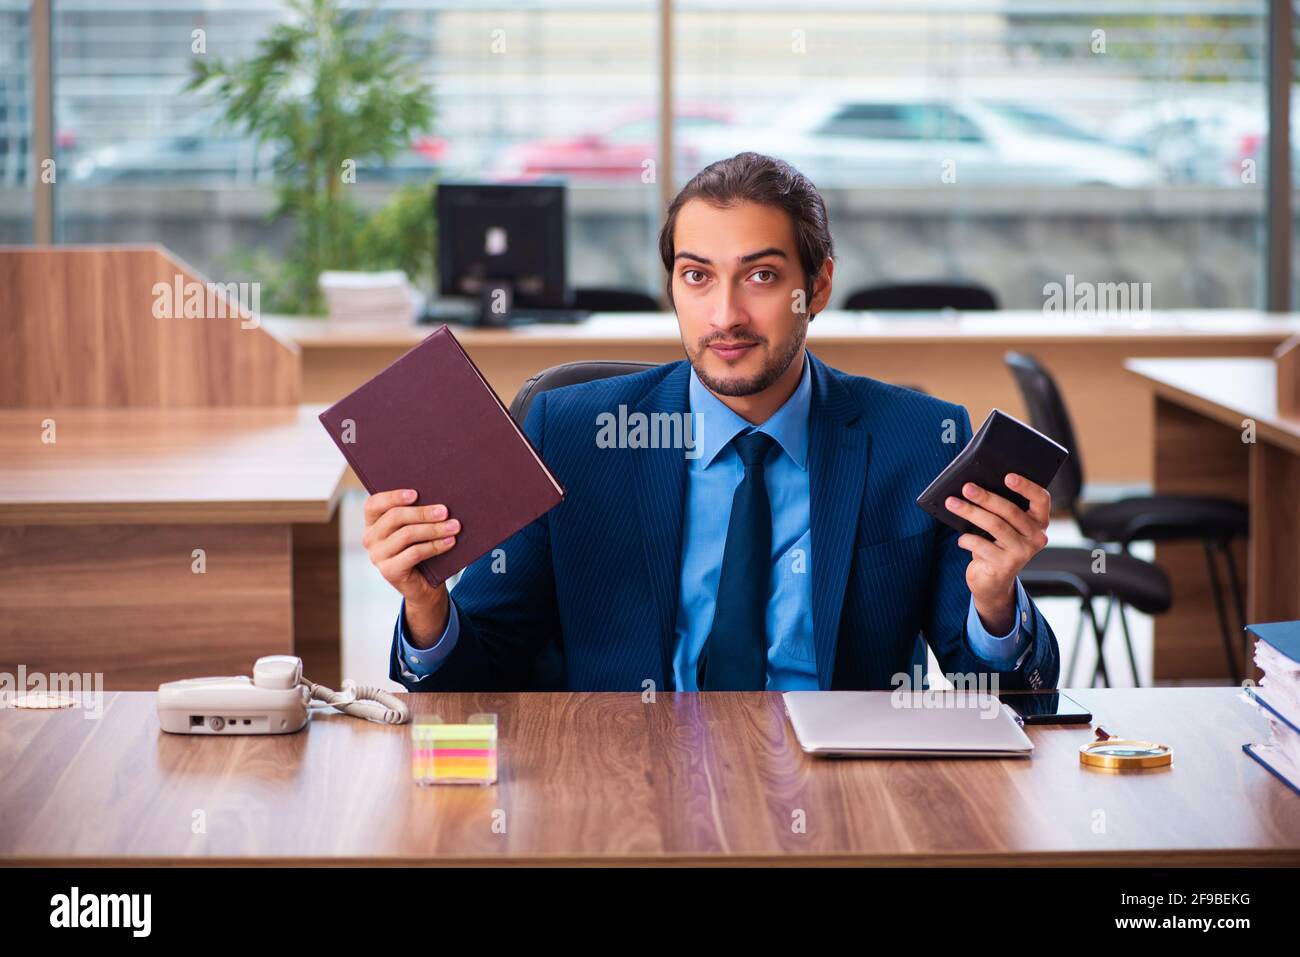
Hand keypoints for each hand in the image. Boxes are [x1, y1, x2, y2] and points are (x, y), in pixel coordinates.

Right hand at [362, 489, 459, 644]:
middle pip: (395, 517)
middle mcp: (370, 538)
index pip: (373, 504)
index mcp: (372, 523)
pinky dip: (435, 546)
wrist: (424, 586)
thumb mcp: (417, 529)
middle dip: (423, 512)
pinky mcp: (389, 571)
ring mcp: (377, 556)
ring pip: (407, 534)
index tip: (416, 494)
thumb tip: (438, 500)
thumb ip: (417, 515)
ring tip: (454, 526)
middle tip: (445, 511)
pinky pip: (414, 553)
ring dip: (434, 529)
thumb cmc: (422, 550)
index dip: (393, 496)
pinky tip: (449, 542)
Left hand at [945, 473, 1050, 633]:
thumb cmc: (996, 545)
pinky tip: (961, 538)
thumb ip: (999, 510)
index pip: (1041, 499)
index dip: (1026, 486)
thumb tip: (975, 487)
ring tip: (951, 503)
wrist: (993, 582)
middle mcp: (1036, 537)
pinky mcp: (1006, 566)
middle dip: (985, 497)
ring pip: (994, 525)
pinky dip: (967, 539)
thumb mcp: (1002, 527)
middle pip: (1010, 511)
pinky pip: (982, 545)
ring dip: (970, 512)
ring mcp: (1023, 553)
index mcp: (1039, 522)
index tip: (1007, 476)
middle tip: (966, 487)